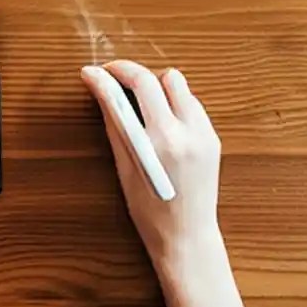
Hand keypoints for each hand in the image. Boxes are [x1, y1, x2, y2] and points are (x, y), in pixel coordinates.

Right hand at [82, 61, 251, 306]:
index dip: (107, 76)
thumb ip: (115, 124)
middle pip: (157, 78)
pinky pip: (192, 103)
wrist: (187, 236)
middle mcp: (184, 133)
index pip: (132, 90)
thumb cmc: (150, 211)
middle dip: (132, 74)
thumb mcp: (124, 168)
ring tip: (140, 104)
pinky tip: (161, 120)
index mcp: (158, 143)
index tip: (92, 71)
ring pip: (179, 85)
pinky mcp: (213, 137)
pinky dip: (174, 103)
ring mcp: (203, 134)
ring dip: (156, 87)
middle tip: (115, 81)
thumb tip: (101, 92)